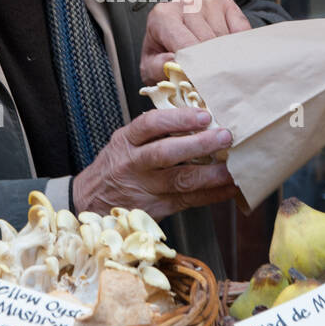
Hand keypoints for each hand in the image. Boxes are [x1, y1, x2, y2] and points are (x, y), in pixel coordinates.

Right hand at [72, 107, 237, 219]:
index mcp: (126, 141)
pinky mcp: (155, 210)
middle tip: (225, 136)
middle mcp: (133, 164)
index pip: (150, 124)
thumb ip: (153, 131)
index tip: (203, 115)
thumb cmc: (117, 166)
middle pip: (166, 153)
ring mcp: (144, 189)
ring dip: (211, 174)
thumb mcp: (125, 142)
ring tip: (233, 167)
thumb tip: (198, 116)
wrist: (91, 203)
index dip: (178, 119)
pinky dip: (211, 195)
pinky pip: (187, 202)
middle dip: (199, 144)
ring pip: (180, 181)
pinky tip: (229, 188)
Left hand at [139, 0, 250, 84]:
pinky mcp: (224, 2)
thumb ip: (159, 67)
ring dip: (224, 55)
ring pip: (224, 37)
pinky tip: (227, 53)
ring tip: (217, 67)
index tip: (201, 83)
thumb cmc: (161, 52)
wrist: (168, 37)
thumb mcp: (151, 66)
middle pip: (207, 41)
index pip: (185, 45)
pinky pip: (239, 29)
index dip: (195, 67)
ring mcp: (207, 0)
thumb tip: (176, 63)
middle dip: (210, 64)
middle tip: (212, 82)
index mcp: (162, 15)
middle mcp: (185, 2)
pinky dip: (237, 45)